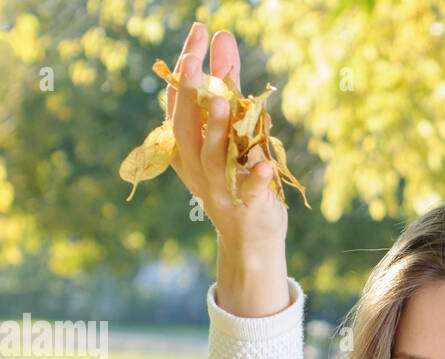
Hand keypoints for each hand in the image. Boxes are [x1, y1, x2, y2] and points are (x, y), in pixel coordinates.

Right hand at [167, 23, 288, 254]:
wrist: (250, 240)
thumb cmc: (238, 177)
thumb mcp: (230, 130)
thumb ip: (227, 86)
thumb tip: (222, 37)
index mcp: (187, 148)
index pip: (179, 102)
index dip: (185, 68)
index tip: (198, 32)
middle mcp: (196, 167)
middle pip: (186, 127)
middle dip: (189, 92)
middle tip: (195, 57)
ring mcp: (218, 189)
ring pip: (212, 158)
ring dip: (216, 130)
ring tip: (222, 101)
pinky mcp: (245, 207)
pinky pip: (248, 191)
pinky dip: (255, 178)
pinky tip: (265, 163)